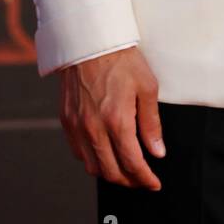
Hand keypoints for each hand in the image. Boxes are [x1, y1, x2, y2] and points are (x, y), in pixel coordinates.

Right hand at [59, 46, 164, 189]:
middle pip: (111, 171)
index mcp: (117, 120)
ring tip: (124, 169)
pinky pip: (78, 152)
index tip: (154, 183)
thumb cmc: (122, 60)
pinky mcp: (66, 120)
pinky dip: (92, 160)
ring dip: (110, 173)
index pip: (132, 163)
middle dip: (129, 181)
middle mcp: (94, 128)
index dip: (145, 179)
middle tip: (142, 179)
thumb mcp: (146, 87)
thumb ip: (151, 123)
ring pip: (92, 166)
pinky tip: (104, 153)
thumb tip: (157, 151)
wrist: (90, 40)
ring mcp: (77, 126)